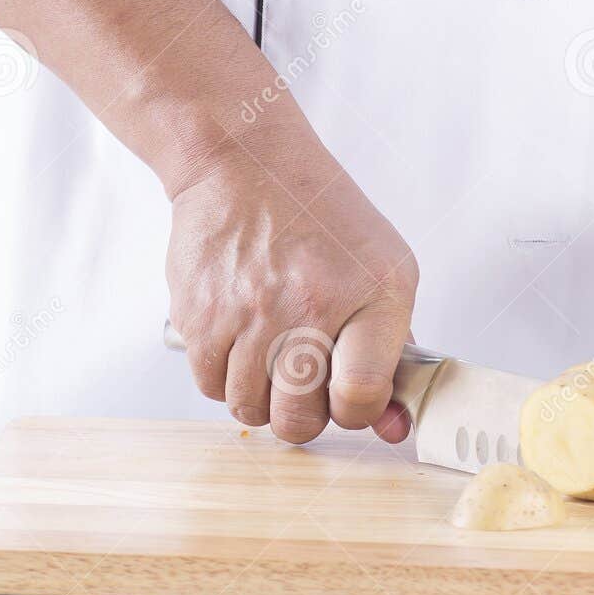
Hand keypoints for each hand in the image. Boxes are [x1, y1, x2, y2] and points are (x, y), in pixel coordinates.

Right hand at [166, 124, 416, 443]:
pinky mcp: (200, 315)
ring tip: (271, 358)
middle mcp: (309, 306)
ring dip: (262, 397)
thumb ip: (393, 352)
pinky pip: (211, 386)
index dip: (357, 411)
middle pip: (299, 418)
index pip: (360, 395)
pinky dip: (225, 377)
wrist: (247, 166)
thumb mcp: (385, 271)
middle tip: (305, 387)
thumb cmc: (322, 218)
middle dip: (304, 416)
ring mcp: (249, 312)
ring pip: (250, 409)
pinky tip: (240, 342)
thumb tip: (392, 428)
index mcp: (370, 294)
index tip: (350, 396)